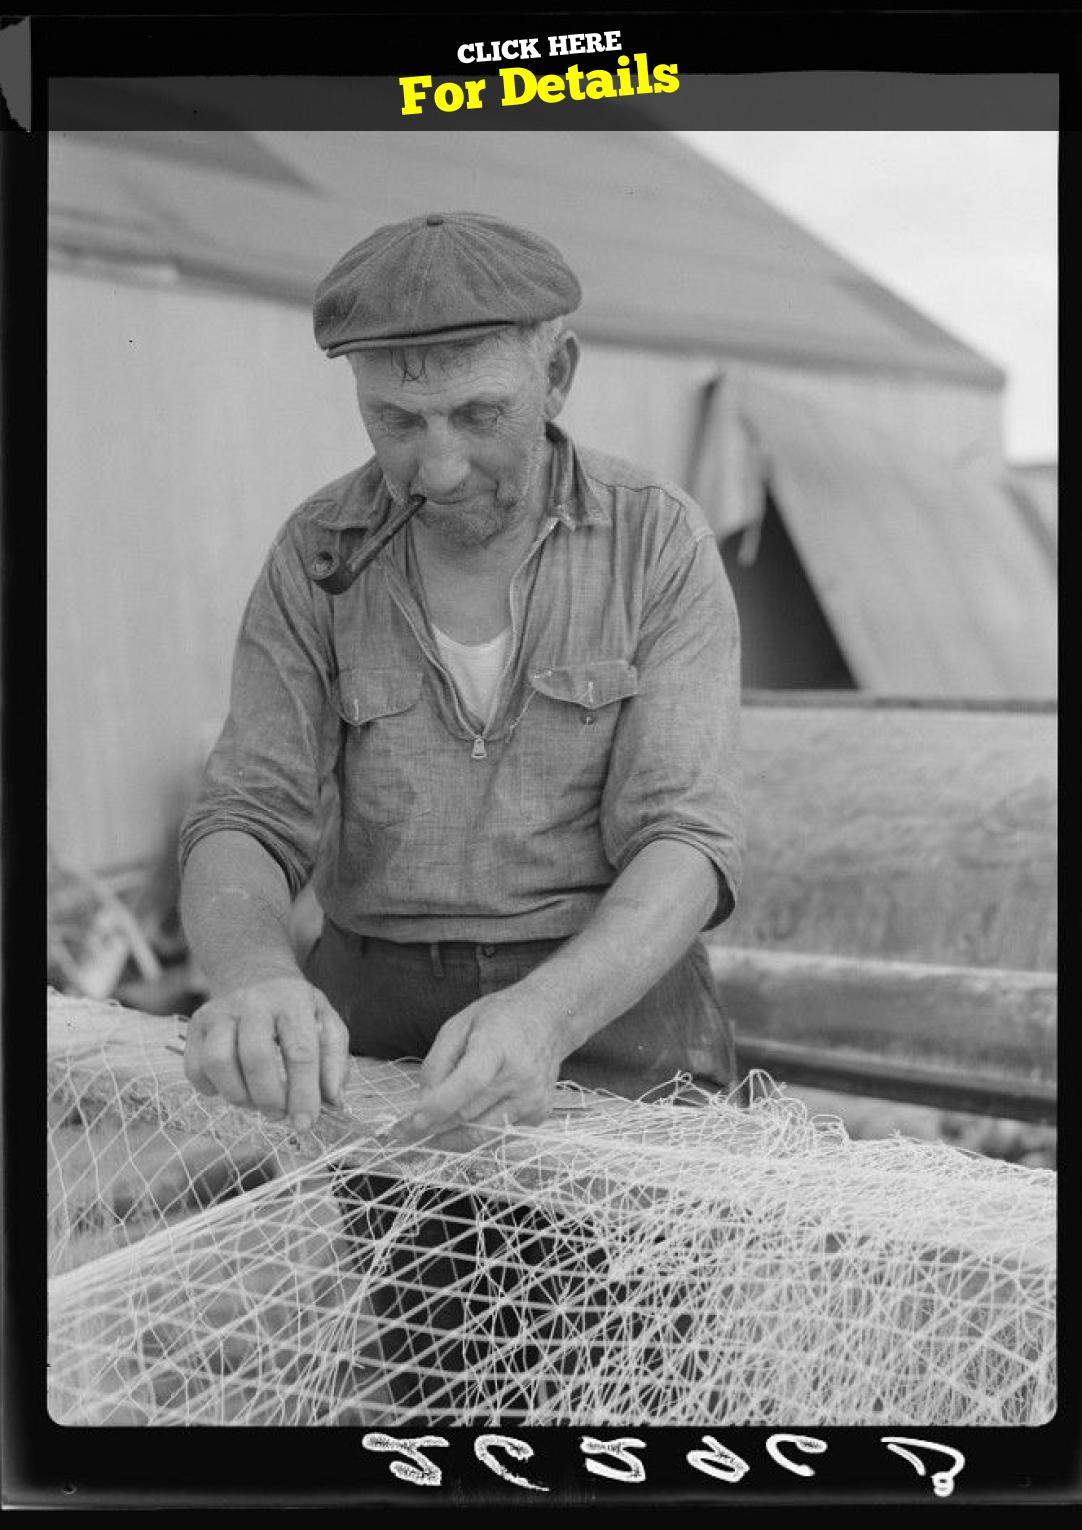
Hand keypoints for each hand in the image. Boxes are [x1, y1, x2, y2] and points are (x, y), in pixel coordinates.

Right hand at [184, 976, 349, 1129]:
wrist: (253, 972)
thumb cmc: (295, 1007)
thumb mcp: (326, 1021)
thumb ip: (335, 1060)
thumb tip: (334, 1100)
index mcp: (292, 1000)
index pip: (299, 1052)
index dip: (303, 1094)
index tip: (305, 1124)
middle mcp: (253, 1002)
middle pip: (255, 1059)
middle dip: (269, 1099)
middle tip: (279, 1115)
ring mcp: (219, 1012)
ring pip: (218, 1062)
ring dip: (238, 1095)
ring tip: (255, 1102)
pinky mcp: (196, 1025)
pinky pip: (195, 1068)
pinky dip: (211, 1089)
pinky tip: (232, 1086)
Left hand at [393, 986, 569, 1145]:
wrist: (550, 1019)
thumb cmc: (500, 1018)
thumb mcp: (460, 1024)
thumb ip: (437, 1061)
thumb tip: (423, 1102)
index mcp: (498, 1046)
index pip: (469, 1083)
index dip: (439, 1107)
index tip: (412, 1123)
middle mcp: (521, 1076)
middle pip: (469, 1114)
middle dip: (433, 1128)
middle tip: (404, 1134)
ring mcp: (534, 1099)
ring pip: (482, 1134)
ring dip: (450, 1138)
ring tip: (428, 1134)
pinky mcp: (539, 1114)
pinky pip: (497, 1134)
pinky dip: (475, 1132)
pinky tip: (465, 1119)